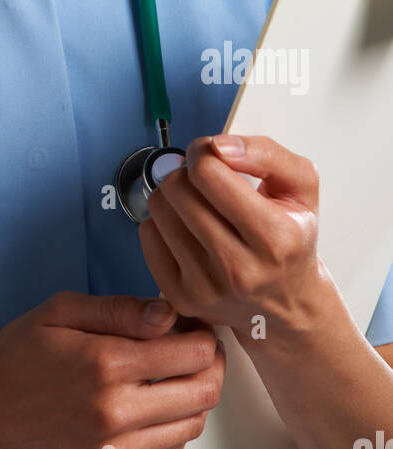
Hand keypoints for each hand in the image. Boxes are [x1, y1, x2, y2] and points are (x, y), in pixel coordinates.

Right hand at [0, 291, 225, 448]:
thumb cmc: (15, 361)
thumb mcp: (59, 312)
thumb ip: (118, 309)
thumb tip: (165, 311)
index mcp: (107, 363)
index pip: (194, 352)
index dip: (203, 333)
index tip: (192, 324)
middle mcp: (118, 410)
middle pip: (204, 391)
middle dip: (210, 363)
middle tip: (196, 346)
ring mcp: (118, 446)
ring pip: (193, 424)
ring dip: (195, 396)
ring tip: (173, 374)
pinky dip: (174, 428)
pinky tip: (155, 406)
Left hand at [139, 134, 323, 336]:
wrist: (287, 301)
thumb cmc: (292, 238)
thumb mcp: (301, 187)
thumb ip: (266, 154)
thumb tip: (219, 147)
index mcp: (274, 238)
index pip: (207, 173)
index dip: (203, 152)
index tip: (212, 156)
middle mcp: (239, 269)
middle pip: (177, 188)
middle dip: (188, 173)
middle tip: (206, 182)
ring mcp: (206, 287)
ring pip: (158, 208)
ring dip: (174, 196)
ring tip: (199, 205)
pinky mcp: (180, 296)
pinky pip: (147, 234)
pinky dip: (163, 222)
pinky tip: (188, 229)